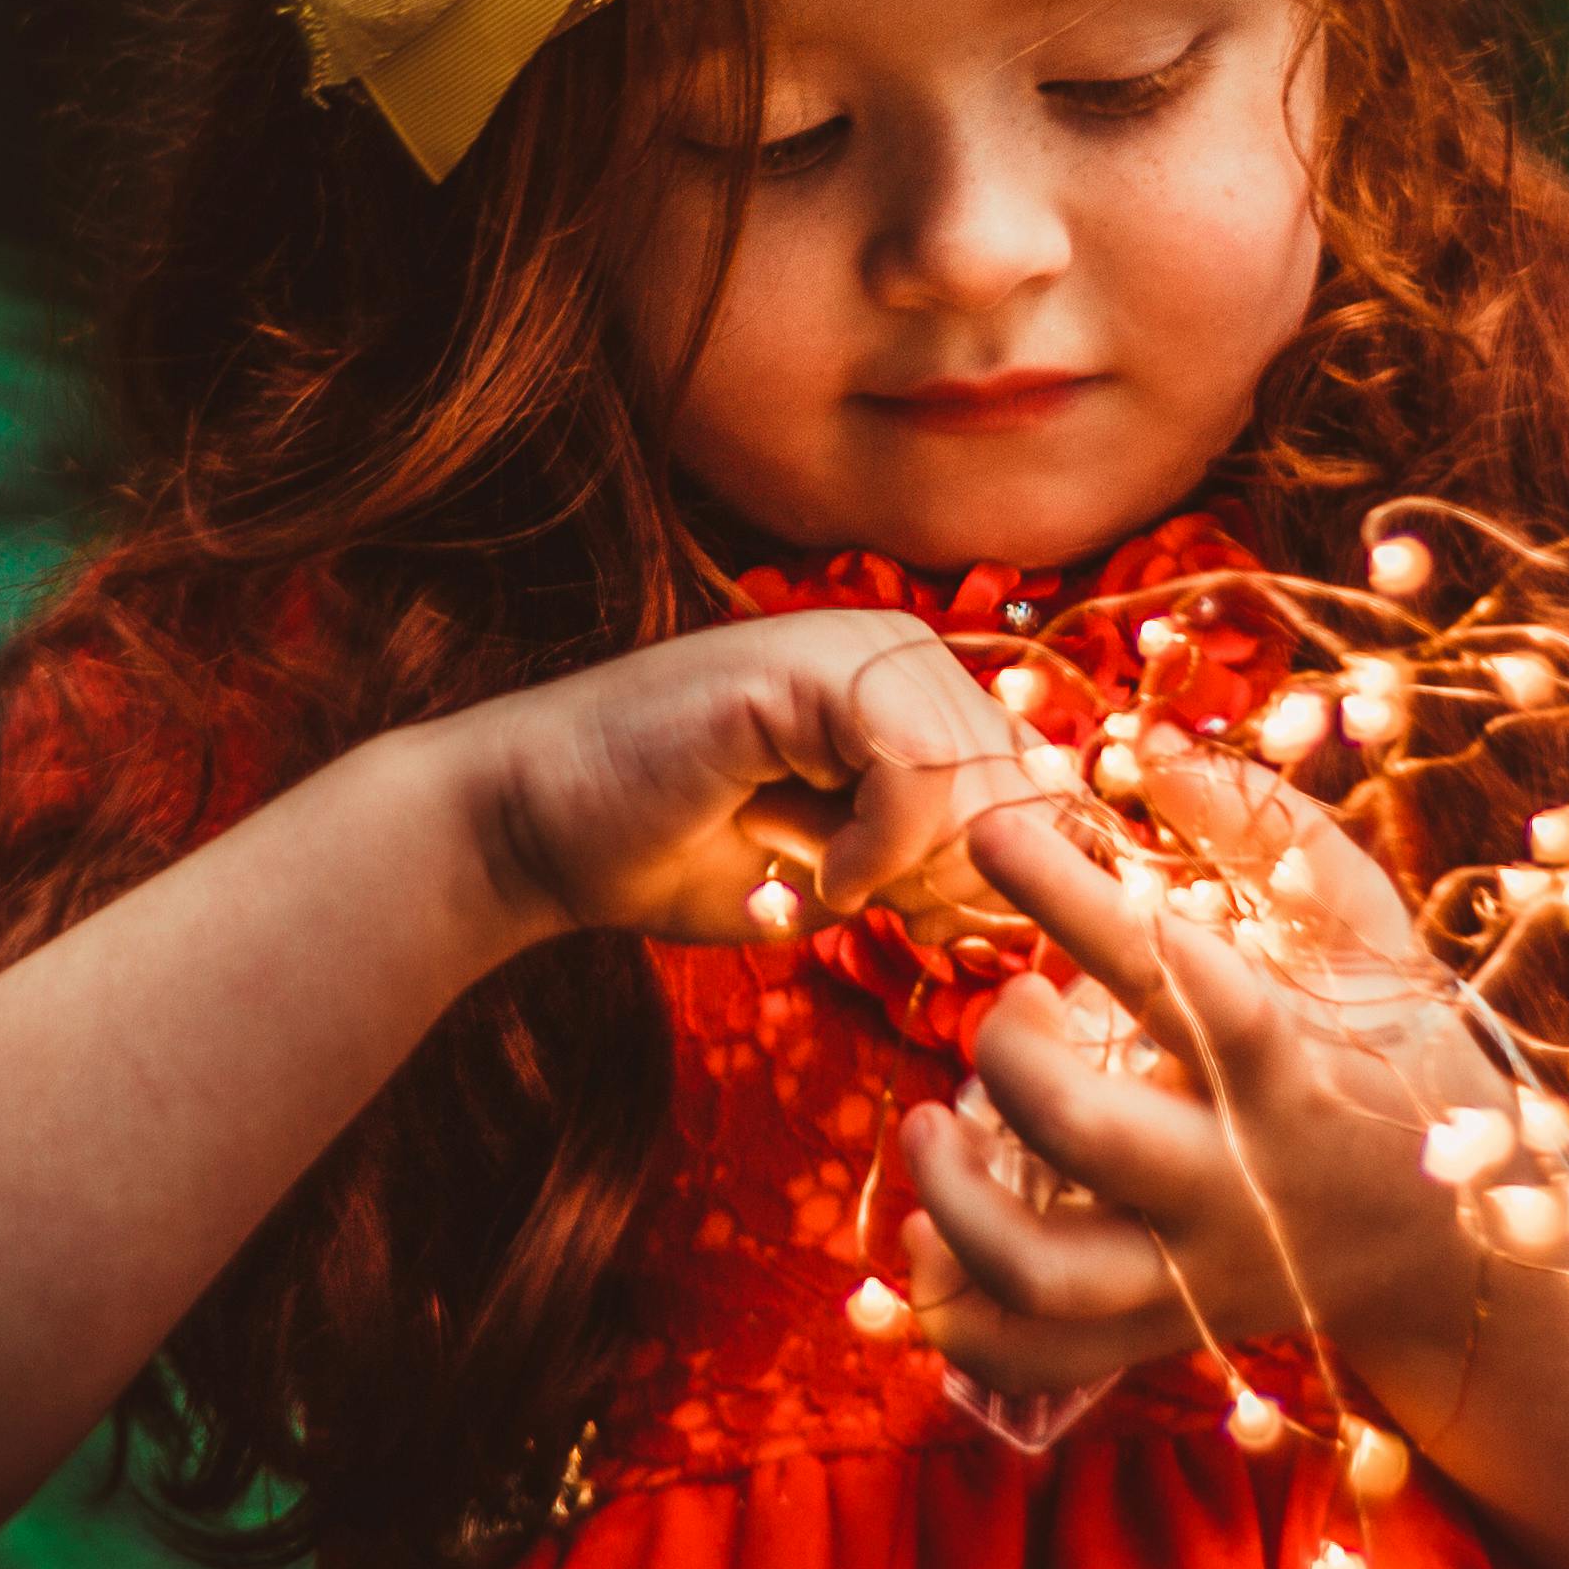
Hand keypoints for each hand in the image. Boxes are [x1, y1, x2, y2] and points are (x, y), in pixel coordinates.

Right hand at [452, 609, 1039, 949]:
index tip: (927, 923)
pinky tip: (815, 872)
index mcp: (909, 683)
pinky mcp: (801, 667)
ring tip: (829, 880)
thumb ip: (933, 865)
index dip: (1000, 870)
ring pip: (976, 774)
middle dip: (964, 876)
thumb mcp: (836, 872)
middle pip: (1019, 780)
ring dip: (916, 865)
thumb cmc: (672, 853)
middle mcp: (893, 645)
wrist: (535, 830)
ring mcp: (850, 645)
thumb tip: (1033, 891)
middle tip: (876, 908)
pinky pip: (914, 768)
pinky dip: (880, 848)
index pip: (1034, 776)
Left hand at [895, 734, 1500, 1403]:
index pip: (1174, 977)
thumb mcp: (1363, 933)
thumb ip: (1267, 835)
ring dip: (951, 1201)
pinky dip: (955, 1309)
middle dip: (1011, 1058)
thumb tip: (1153, 759)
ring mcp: (1194, 1274)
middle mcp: (1239, 1181)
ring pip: (1040, 1274)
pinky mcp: (1160, 1335)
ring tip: (928, 1125)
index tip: (993, 828)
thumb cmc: (1394, 1054)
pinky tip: (928, 1236)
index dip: (1071, 897)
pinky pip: (1030, 1356)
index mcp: (1291, 1067)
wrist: (1454, 1251)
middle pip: (1085, 1136)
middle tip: (1009, 1006)